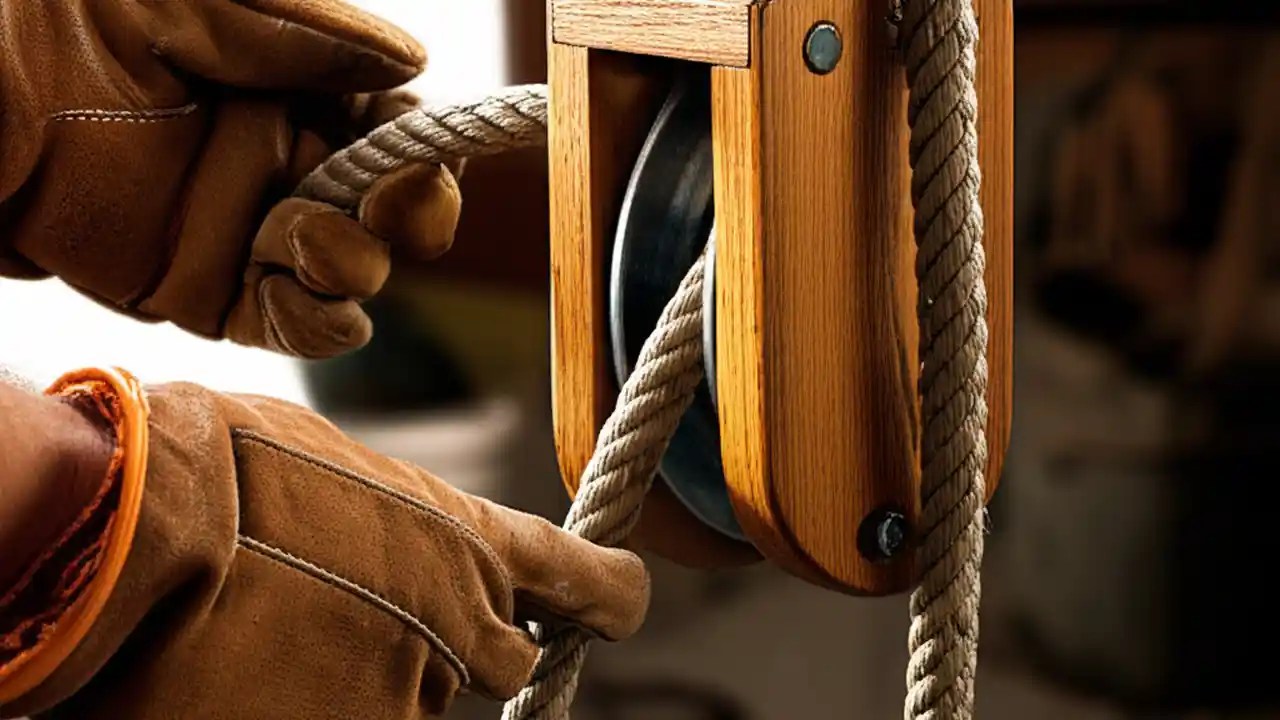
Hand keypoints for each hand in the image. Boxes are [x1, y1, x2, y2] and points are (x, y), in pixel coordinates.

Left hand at [0, 0, 461, 357]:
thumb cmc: (57, 25)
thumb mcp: (189, 2)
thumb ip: (301, 31)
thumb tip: (409, 61)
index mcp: (287, 87)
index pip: (388, 124)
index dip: (423, 142)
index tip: (425, 150)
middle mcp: (278, 162)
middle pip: (388, 207)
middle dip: (412, 212)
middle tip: (397, 204)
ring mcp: (244, 233)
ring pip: (353, 273)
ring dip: (359, 265)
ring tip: (308, 238)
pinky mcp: (202, 295)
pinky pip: (290, 324)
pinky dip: (317, 319)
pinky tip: (301, 285)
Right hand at [0, 371, 647, 718]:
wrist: (145, 528)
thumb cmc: (226, 468)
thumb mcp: (334, 467)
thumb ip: (389, 518)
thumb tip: (379, 532)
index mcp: (471, 541)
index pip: (587, 583)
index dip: (606, 598)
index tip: (617, 605)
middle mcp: (463, 628)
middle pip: (495, 662)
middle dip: (445, 642)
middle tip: (356, 607)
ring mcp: (408, 697)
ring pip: (410, 701)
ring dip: (363, 675)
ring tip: (276, 628)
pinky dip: (314, 704)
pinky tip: (252, 669)